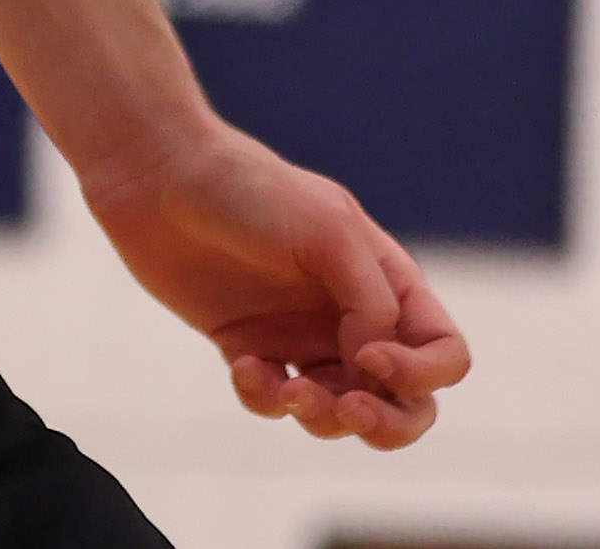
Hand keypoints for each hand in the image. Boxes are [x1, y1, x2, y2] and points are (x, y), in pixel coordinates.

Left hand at [80, 115, 469, 448]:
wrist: (157, 175)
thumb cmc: (248, 191)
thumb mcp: (330, 233)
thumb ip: (371, 304)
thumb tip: (374, 368)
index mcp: (384, 280)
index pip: (443, 353)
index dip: (424, 374)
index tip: (370, 358)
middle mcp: (348, 313)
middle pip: (404, 400)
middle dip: (388, 424)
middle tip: (349, 411)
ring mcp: (297, 332)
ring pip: (339, 411)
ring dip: (322, 417)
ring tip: (287, 390)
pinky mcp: (246, 345)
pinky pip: (274, 400)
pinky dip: (266, 399)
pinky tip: (245, 368)